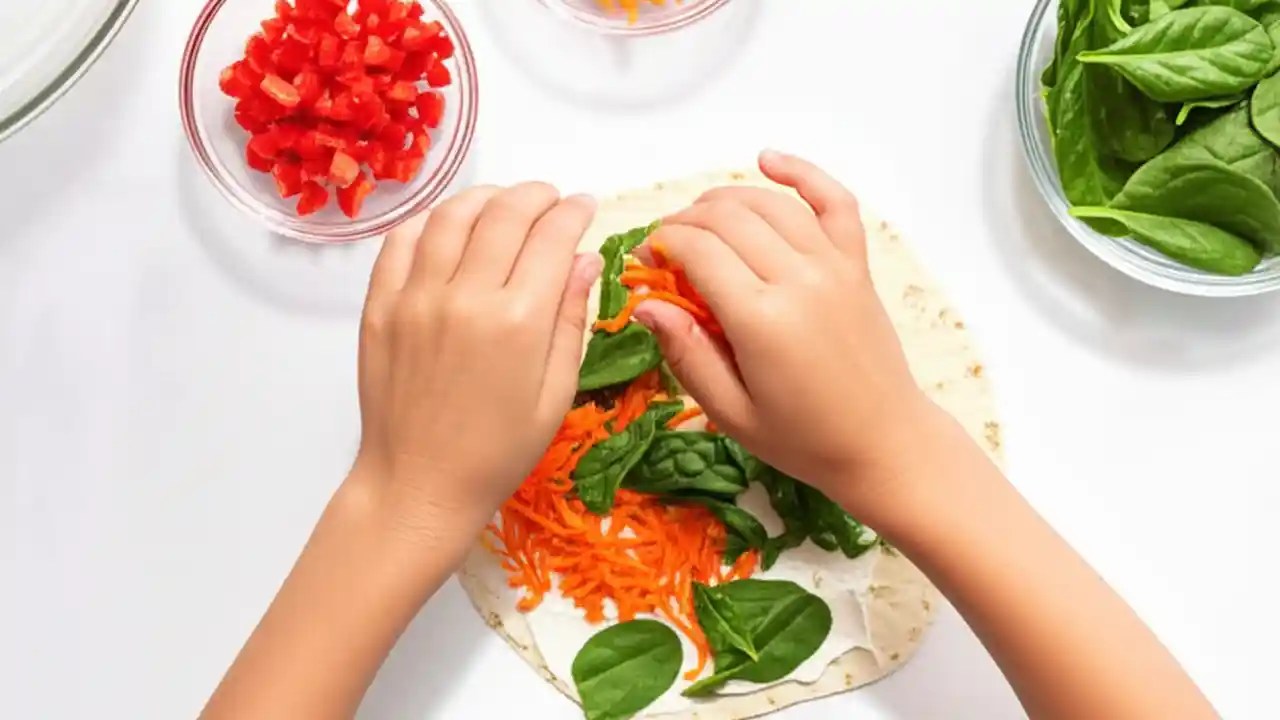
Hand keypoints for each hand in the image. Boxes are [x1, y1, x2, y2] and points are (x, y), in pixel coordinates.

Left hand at [353, 183, 601, 534]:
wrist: (418, 485)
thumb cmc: (498, 452)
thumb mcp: (555, 395)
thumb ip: (571, 321)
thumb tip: (584, 260)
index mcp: (519, 322)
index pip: (552, 237)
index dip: (574, 212)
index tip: (584, 206)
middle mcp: (466, 296)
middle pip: (505, 214)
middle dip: (536, 196)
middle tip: (550, 199)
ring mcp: (416, 297)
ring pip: (453, 215)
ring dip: (486, 198)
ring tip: (503, 204)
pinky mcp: (380, 306)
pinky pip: (403, 241)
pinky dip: (431, 220)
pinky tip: (450, 225)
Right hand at [634, 151, 932, 508]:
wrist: (884, 443)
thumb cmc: (804, 439)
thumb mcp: (731, 412)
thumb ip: (687, 354)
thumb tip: (645, 305)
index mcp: (762, 319)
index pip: (697, 251)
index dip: (661, 246)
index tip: (645, 262)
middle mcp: (799, 279)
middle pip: (727, 219)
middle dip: (684, 222)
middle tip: (666, 247)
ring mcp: (833, 266)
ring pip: (769, 203)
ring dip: (725, 199)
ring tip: (699, 218)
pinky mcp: (856, 265)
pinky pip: (834, 201)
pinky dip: (802, 173)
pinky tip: (768, 161)